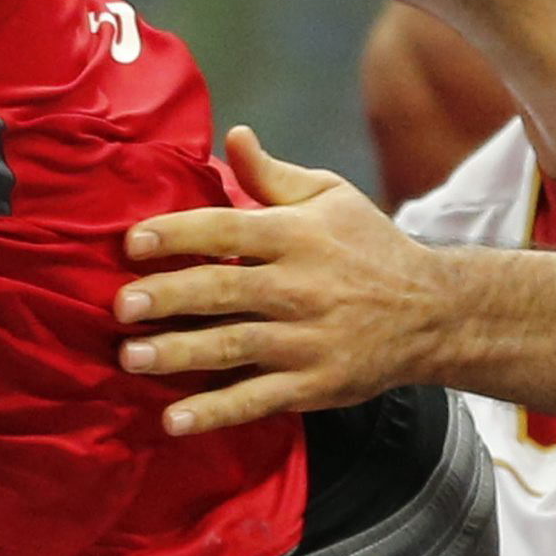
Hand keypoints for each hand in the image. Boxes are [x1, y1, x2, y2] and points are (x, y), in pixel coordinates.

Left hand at [115, 128, 448, 435]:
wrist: (435, 312)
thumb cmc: (370, 247)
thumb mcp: (332, 198)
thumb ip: (273, 175)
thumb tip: (232, 135)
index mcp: (298, 236)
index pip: (228, 230)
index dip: (178, 234)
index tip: (132, 242)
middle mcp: (300, 287)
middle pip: (224, 290)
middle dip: (168, 297)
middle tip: (120, 305)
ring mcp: (307, 339)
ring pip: (234, 347)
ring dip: (179, 354)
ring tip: (130, 357)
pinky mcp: (314, 384)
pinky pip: (257, 400)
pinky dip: (214, 413)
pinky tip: (172, 420)